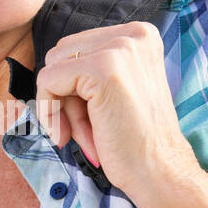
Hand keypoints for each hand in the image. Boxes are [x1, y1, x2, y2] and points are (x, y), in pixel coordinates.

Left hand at [33, 21, 198, 197]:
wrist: (159, 172)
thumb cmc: (135, 140)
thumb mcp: (117, 90)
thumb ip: (92, 70)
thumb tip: (49, 69)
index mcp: (141, 35)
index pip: (78, 48)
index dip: (73, 87)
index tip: (89, 119)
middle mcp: (134, 34)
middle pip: (63, 54)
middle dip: (66, 96)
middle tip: (88, 129)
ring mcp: (120, 49)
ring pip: (53, 67)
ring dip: (61, 107)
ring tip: (88, 133)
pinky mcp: (103, 69)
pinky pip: (47, 81)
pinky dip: (48, 111)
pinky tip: (68, 135)